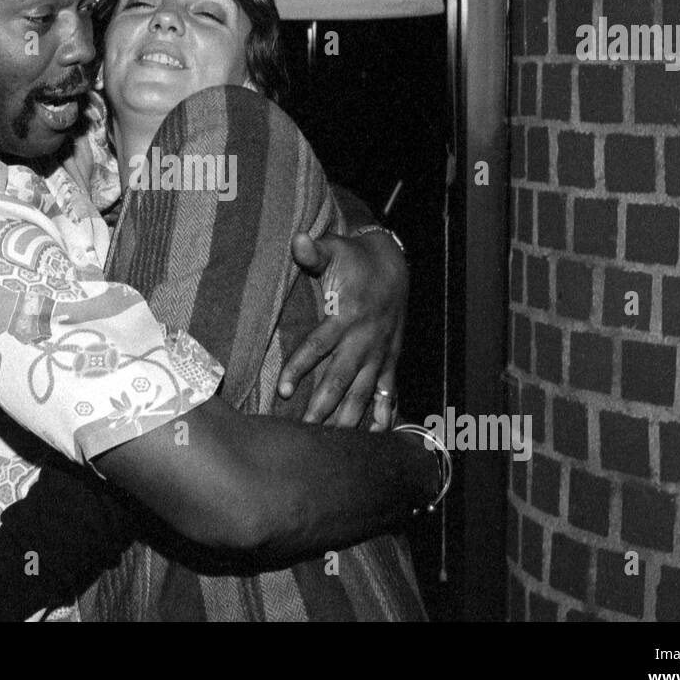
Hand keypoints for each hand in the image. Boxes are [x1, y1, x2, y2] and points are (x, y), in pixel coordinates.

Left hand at [279, 229, 408, 430]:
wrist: (395, 263)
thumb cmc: (356, 259)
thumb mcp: (336, 249)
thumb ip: (315, 251)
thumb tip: (297, 240)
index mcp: (346, 315)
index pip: (318, 346)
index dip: (300, 367)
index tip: (284, 389)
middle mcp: (364, 338)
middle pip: (340, 377)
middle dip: (323, 404)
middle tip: (305, 429)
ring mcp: (380, 350)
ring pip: (363, 389)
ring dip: (350, 414)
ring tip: (334, 439)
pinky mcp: (391, 356)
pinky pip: (389, 387)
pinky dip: (386, 409)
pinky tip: (380, 431)